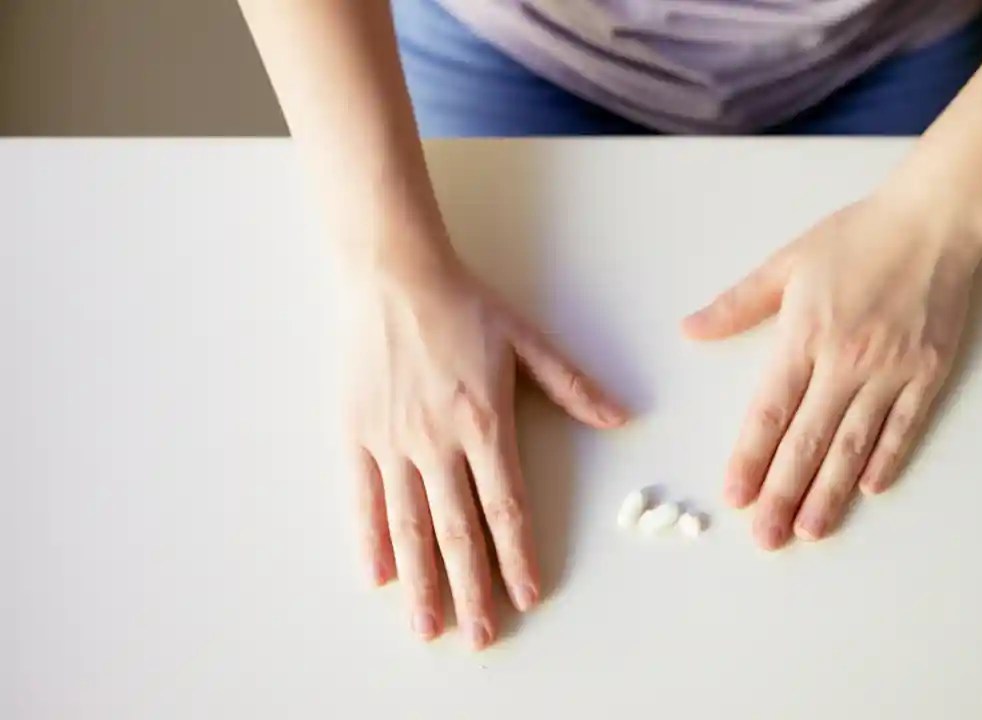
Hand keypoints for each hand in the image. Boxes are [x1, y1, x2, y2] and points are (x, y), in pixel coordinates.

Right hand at [345, 257, 627, 648]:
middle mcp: (438, 443)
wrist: (392, 274)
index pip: (505, 507)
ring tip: (428, 628)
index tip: (526, 595)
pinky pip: (364, 499)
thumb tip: (621, 416)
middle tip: (479, 636)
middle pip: (457, 531)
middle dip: (472, 590)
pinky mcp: (356, 435)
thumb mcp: (527, 339)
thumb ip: (572, 385)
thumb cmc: (461, 305)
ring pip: (409, 527)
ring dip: (422, 583)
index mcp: (485, 423)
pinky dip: (371, 541)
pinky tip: (380, 578)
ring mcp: (393, 442)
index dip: (517, 556)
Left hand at [683, 197, 981, 549]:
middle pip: (808, 440)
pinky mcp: (927, 374)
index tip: (736, 494)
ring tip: (812, 531)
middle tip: (767, 537)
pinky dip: (886, 460)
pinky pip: (903, 427)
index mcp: (805, 335)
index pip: (771, 410)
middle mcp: (846, 361)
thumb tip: (690, 330)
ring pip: (853, 445)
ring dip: (830, 492)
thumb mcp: (787, 263)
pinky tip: (868, 491)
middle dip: (784, 493)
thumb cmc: (856, 238)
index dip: (751, 457)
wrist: (933, 221)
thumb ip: (738, 304)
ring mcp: (890, 371)